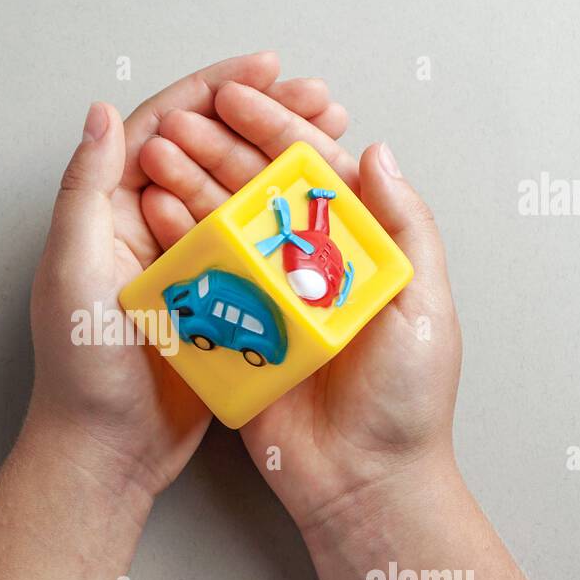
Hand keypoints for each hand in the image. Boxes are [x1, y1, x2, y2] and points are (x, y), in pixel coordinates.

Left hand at [26, 53, 350, 500]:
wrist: (106, 451)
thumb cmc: (80, 368)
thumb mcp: (73, 270)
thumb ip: (85, 189)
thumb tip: (103, 111)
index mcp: (106, 211)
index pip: (162, 127)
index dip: (214, 89)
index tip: (268, 66)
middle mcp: (142, 227)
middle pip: (209, 151)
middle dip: (264, 117)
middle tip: (322, 99)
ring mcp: (180, 262)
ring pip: (236, 192)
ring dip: (281, 160)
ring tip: (334, 138)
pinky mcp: (210, 299)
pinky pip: (249, 243)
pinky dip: (283, 216)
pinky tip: (324, 206)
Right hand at [135, 80, 461, 535]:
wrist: (364, 483)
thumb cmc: (407, 401)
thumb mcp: (423, 305)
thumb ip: (405, 227)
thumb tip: (377, 151)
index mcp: (354, 249)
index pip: (311, 172)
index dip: (274, 129)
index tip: (236, 97)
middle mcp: (306, 265)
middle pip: (258, 192)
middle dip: (218, 150)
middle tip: (180, 124)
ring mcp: (266, 297)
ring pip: (225, 227)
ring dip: (189, 187)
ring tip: (156, 157)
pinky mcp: (234, 333)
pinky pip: (205, 281)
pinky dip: (180, 245)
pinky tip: (156, 215)